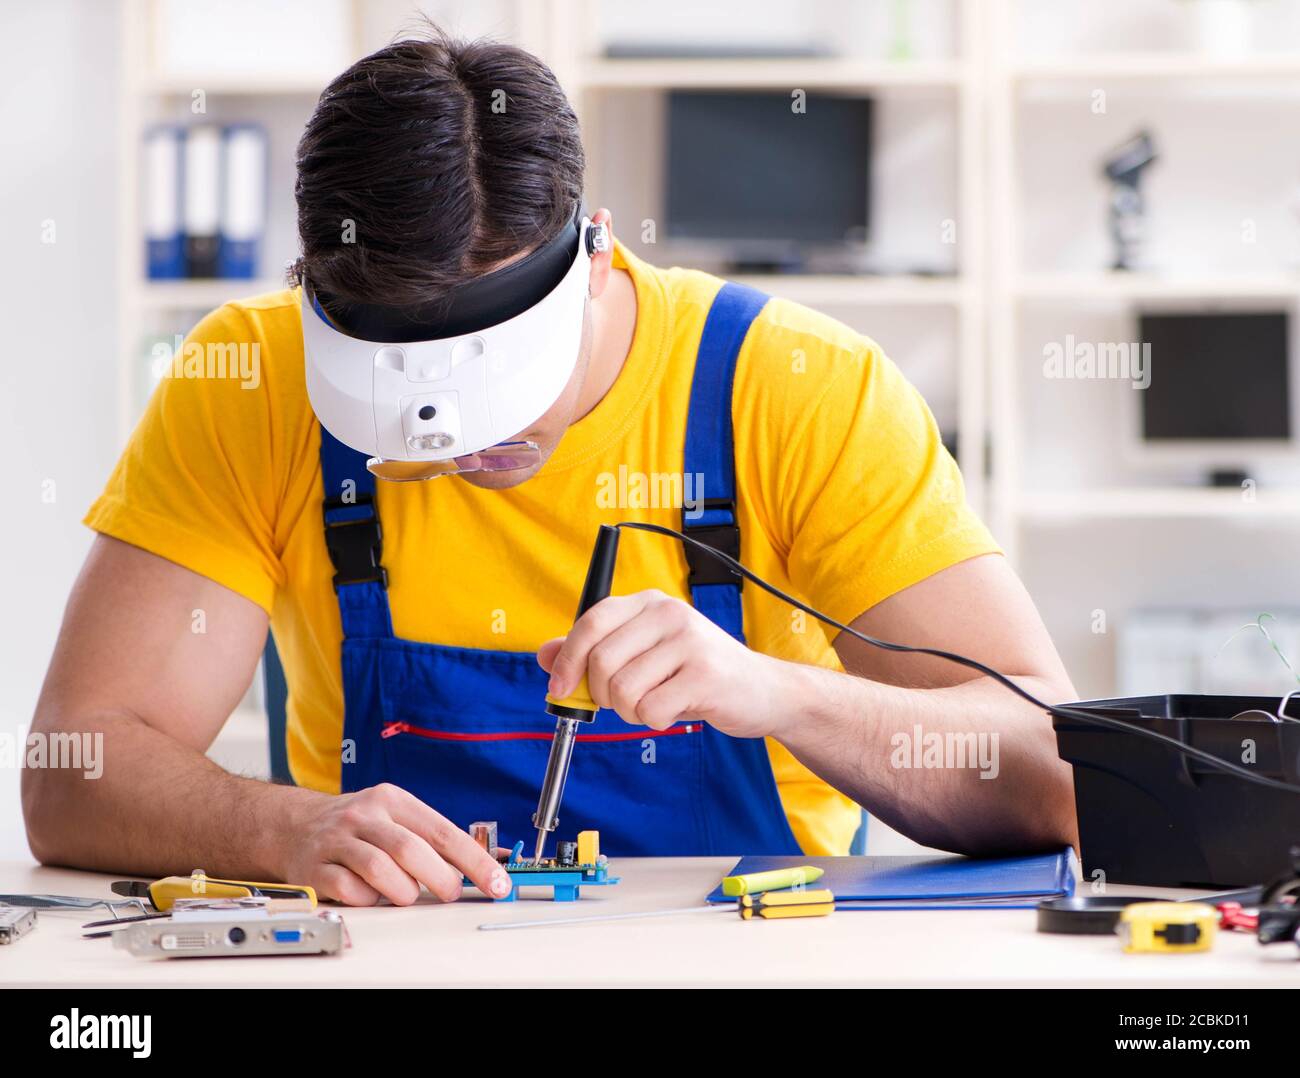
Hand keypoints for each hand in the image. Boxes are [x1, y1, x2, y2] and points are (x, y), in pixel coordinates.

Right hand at [275, 783, 513, 905]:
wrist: (295, 824)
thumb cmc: (359, 826)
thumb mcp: (396, 817)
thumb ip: (432, 838)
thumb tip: (484, 866)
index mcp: (393, 800)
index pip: (443, 832)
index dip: (475, 861)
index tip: (497, 883)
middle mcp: (365, 815)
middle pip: (412, 850)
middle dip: (441, 879)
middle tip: (450, 892)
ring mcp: (337, 840)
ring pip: (381, 870)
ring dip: (404, 891)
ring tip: (407, 894)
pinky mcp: (315, 868)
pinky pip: (350, 890)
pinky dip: (368, 899)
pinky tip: (371, 894)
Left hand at [537, 590, 791, 739]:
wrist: (764, 691)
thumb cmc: (697, 673)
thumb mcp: (644, 655)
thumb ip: (594, 652)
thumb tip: (545, 655)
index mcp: (649, 603)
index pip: (591, 622)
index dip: (567, 659)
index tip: (559, 688)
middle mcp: (669, 614)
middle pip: (601, 661)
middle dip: (600, 694)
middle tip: (621, 703)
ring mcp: (689, 642)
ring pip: (622, 690)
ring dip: (630, 712)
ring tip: (654, 704)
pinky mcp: (704, 675)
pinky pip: (650, 710)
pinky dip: (655, 721)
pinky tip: (675, 711)